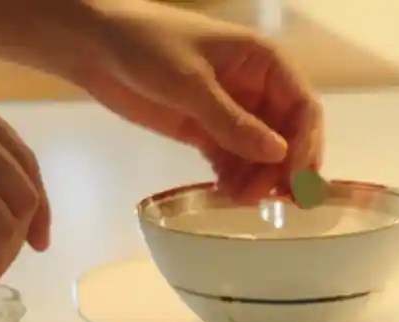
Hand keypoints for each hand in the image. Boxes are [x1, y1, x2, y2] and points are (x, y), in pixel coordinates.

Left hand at [75, 1, 322, 201]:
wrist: (92, 44)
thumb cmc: (147, 46)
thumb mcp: (191, 83)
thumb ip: (233, 121)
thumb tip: (280, 154)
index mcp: (265, 63)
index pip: (304, 107)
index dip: (306, 145)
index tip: (294, 180)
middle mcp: (257, 88)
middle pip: (288, 136)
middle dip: (282, 168)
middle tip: (267, 200)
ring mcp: (232, 111)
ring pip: (261, 154)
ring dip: (257, 179)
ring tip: (240, 200)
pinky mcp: (206, 130)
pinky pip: (232, 160)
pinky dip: (233, 179)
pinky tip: (226, 195)